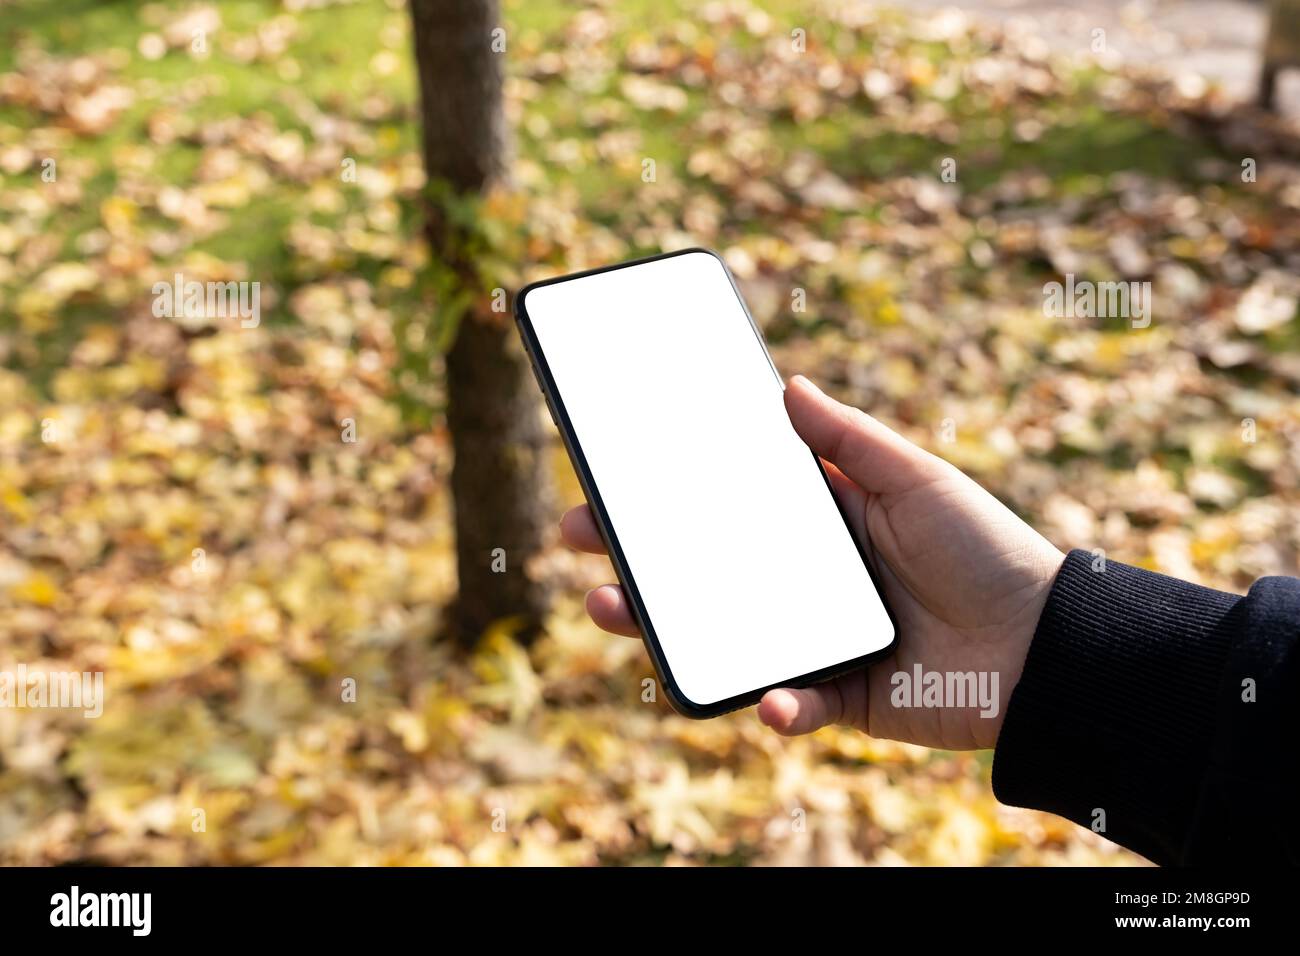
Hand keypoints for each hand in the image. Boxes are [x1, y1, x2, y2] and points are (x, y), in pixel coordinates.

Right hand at [559, 374, 1065, 749]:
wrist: (1046, 647)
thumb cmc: (987, 549)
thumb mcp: (917, 480)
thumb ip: (850, 438)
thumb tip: (784, 386)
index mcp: (821, 523)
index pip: (727, 505)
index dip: (668, 494)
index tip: (612, 477)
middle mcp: (806, 581)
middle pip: (704, 569)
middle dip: (635, 557)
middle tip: (580, 540)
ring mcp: (816, 638)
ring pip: (723, 636)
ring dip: (663, 631)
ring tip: (614, 610)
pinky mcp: (840, 696)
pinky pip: (791, 703)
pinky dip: (777, 704)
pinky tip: (774, 698)